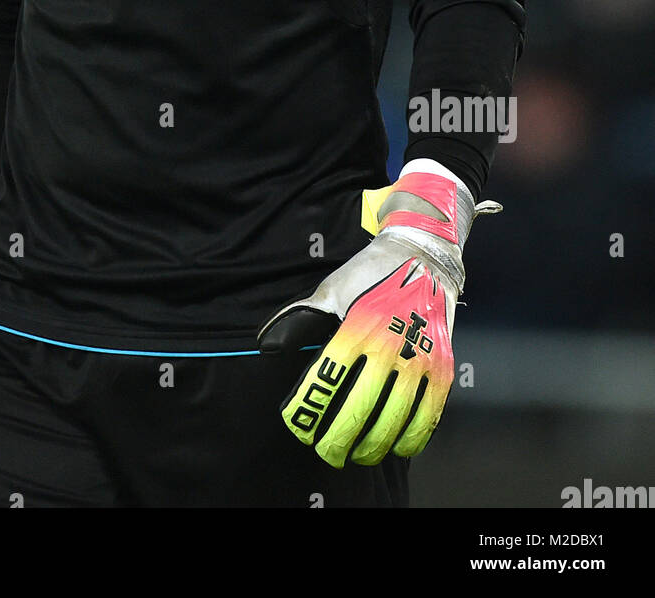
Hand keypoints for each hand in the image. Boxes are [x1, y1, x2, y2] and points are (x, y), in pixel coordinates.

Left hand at [257, 171, 499, 467]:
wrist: (423, 256)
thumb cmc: (369, 274)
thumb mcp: (330, 290)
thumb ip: (300, 320)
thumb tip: (268, 346)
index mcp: (356, 327)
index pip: (326, 380)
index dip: (308, 410)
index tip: (299, 426)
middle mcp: (388, 346)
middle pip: (358, 412)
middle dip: (337, 441)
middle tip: (327, 451)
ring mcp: (419, 359)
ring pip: (393, 422)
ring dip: (372, 447)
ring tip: (358, 454)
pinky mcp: (442, 367)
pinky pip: (427, 417)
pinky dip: (410, 440)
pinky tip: (395, 446)